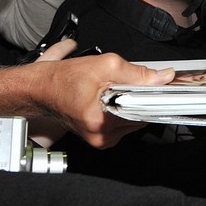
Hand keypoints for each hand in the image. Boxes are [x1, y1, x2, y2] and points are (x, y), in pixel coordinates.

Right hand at [27, 39, 174, 147]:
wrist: (41, 89)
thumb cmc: (64, 79)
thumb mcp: (105, 65)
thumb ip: (138, 73)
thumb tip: (163, 77)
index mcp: (101, 119)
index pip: (145, 111)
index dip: (155, 96)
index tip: (164, 88)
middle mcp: (101, 135)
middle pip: (141, 116)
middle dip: (140, 99)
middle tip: (129, 85)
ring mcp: (100, 140)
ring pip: (133, 121)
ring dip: (131, 106)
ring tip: (114, 92)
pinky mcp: (100, 139)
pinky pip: (123, 125)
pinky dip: (122, 112)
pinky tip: (111, 101)